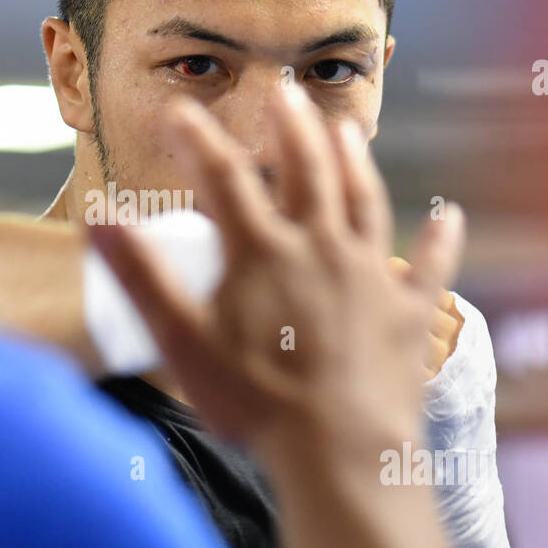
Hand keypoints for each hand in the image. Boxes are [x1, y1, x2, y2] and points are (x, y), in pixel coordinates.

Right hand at [90, 85, 464, 468]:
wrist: (341, 453)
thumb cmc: (256, 402)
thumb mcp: (182, 341)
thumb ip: (141, 276)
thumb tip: (98, 218)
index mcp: (264, 252)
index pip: (223, 178)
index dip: (199, 140)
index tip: (181, 111)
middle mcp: (322, 248)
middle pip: (306, 172)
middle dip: (292, 128)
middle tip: (284, 93)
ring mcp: (371, 276)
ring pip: (365, 202)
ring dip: (355, 162)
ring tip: (346, 129)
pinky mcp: (408, 313)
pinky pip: (429, 267)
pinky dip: (439, 239)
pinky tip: (448, 216)